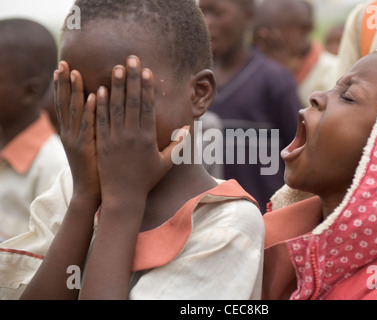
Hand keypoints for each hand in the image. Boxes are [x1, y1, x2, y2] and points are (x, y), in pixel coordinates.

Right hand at [54, 61, 100, 200]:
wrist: (92, 193)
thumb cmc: (97, 170)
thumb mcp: (92, 147)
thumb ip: (95, 129)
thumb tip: (103, 111)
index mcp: (72, 132)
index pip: (67, 104)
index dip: (65, 86)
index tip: (66, 68)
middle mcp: (71, 134)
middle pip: (66, 103)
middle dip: (65, 82)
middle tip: (64, 62)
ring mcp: (77, 141)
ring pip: (76, 111)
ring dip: (76, 90)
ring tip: (75, 71)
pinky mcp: (88, 148)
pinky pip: (90, 126)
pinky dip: (91, 111)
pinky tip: (95, 96)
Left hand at [95, 56, 187, 200]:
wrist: (123, 197)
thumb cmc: (147, 180)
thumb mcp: (166, 164)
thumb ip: (177, 146)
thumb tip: (186, 130)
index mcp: (148, 138)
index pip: (148, 107)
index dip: (148, 88)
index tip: (147, 71)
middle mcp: (131, 135)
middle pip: (132, 101)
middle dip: (132, 78)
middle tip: (131, 58)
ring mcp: (115, 138)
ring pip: (116, 107)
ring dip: (116, 86)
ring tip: (117, 67)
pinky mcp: (102, 143)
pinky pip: (101, 120)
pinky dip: (100, 105)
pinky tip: (99, 90)